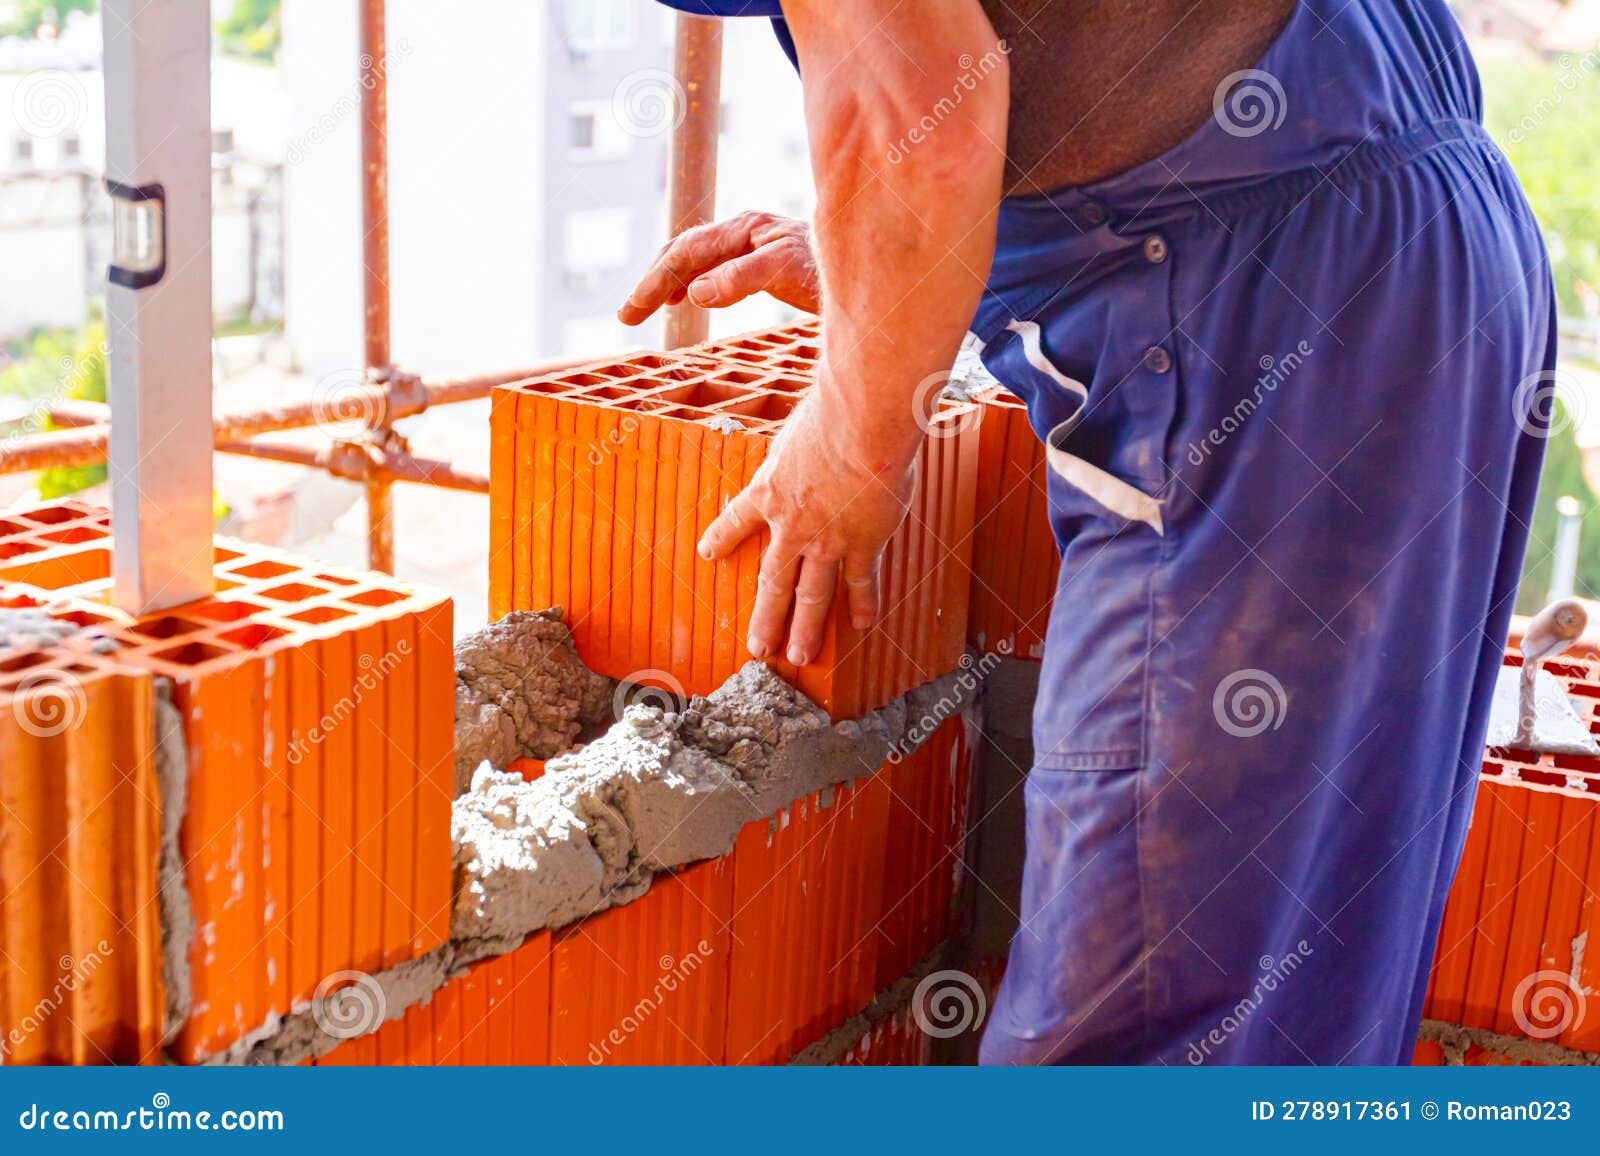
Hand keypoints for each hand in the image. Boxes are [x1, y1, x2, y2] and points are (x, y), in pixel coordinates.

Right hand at [618, 211, 819, 324]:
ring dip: (670, 281)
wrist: (881, 258)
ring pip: (700, 258)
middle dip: (653, 282)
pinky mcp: (771, 259)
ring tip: (649, 308)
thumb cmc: (836, 267)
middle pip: (685, 251)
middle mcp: (747, 231)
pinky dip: (695, 282)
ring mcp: (758, 243)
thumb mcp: (787, 271)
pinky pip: (719, 266)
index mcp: (744, 230)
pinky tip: (688, 298)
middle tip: (626, 317)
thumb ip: (742, 278)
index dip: (653, 283)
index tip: (630, 315)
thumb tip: (693, 292)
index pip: (683, 253)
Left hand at [698, 394, 914, 665]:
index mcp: (769, 491)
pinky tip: (862, 624)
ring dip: (805, 628)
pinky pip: (862, 581)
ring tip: (798, 656)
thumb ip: (795, 444)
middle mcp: (793, 526)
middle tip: (759, 648)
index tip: (709, 553)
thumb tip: (805, 434)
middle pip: (773, 581)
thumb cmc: (830, 414)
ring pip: (813, 595)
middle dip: (765, 617)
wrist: (861, 425)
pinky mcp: (864, 542)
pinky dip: (862, 603)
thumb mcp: (794, 428)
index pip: (737, 519)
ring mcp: (828, 540)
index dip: (722, 536)